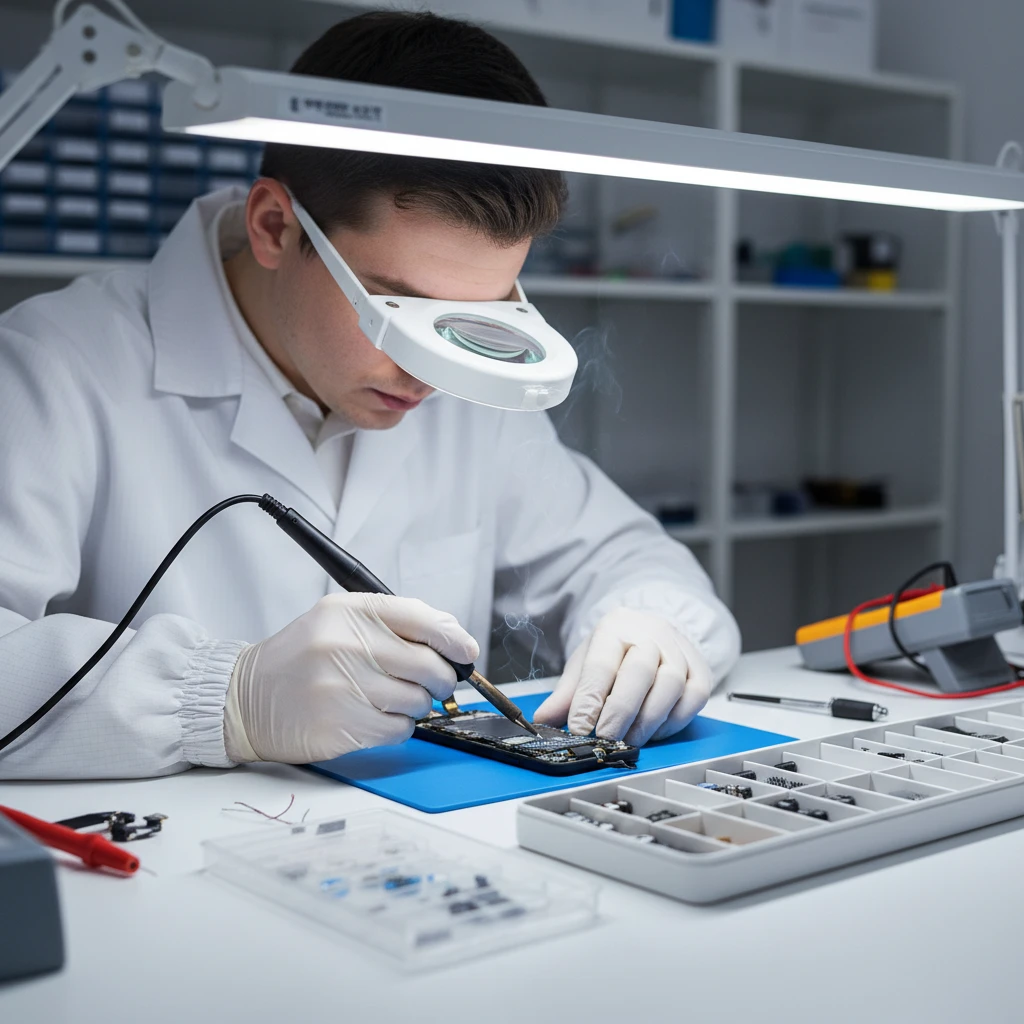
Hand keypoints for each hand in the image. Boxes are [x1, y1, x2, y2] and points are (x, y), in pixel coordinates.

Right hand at [223, 593, 478, 763]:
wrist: (246, 698)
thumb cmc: (301, 658)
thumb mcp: (339, 620)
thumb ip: (395, 621)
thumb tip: (454, 637)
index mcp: (349, 612)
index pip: (420, 619)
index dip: (453, 638)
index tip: (466, 652)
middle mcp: (345, 646)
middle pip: (427, 665)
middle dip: (441, 678)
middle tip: (432, 681)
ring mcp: (342, 688)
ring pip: (418, 701)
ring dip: (417, 704)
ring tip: (392, 697)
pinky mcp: (340, 727)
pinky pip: (398, 730)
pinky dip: (398, 726)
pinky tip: (377, 716)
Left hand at [533, 608, 710, 745]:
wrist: (652, 633)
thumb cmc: (616, 651)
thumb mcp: (586, 663)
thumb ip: (567, 694)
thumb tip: (544, 721)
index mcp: (615, 627)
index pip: (601, 664)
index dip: (589, 699)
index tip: (579, 728)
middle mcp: (651, 633)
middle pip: (639, 672)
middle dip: (620, 712)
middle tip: (606, 739)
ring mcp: (679, 649)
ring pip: (669, 686)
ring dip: (647, 720)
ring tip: (629, 740)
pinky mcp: (701, 669)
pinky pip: (693, 698)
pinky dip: (673, 721)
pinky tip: (654, 731)